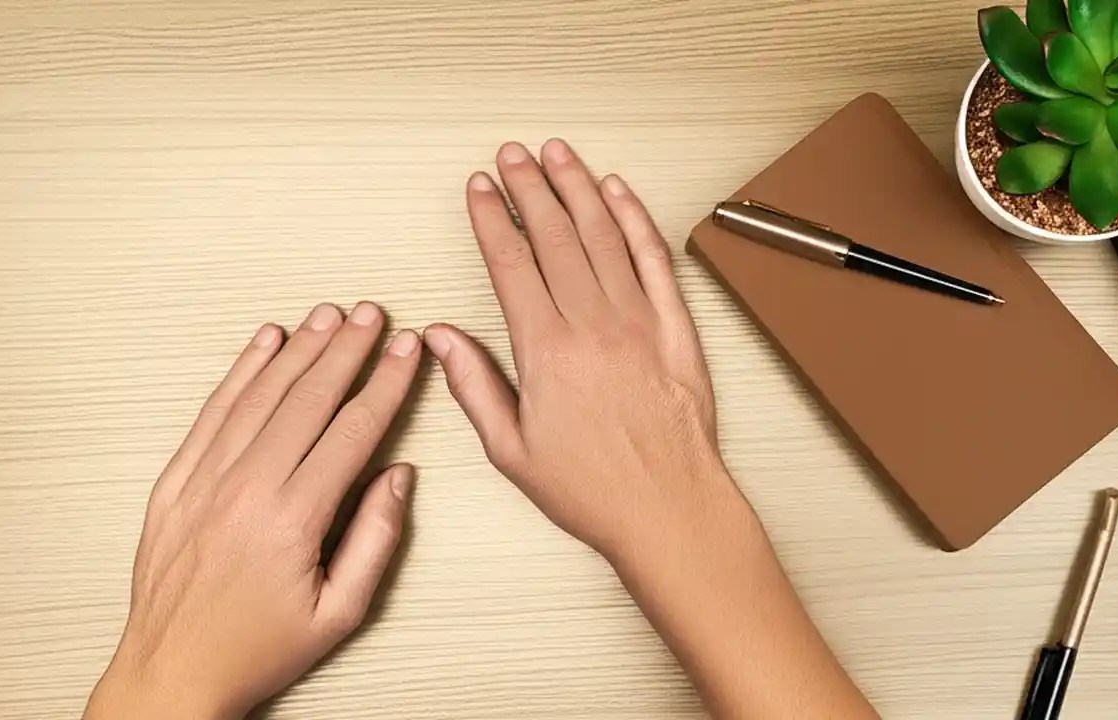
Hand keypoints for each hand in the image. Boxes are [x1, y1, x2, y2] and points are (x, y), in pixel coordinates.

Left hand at [85, 302, 421, 719]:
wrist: (172, 673)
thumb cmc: (258, 649)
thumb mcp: (340, 613)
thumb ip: (376, 540)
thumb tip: (399, 476)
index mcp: (293, 520)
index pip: (352, 430)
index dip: (386, 384)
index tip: (408, 350)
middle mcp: (246, 489)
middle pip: (307, 399)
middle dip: (347, 350)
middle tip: (374, 314)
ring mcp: (204, 481)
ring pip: (260, 396)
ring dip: (299, 350)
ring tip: (330, 315)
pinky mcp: (174, 483)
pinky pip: (213, 413)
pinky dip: (241, 372)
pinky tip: (265, 342)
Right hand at [424, 138, 729, 557]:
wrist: (669, 508)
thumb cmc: (590, 489)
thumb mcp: (512, 450)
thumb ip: (474, 386)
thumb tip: (441, 337)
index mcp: (545, 351)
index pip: (511, 263)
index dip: (490, 219)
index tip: (478, 187)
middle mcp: (592, 324)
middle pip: (554, 236)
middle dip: (528, 188)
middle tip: (511, 154)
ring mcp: (638, 320)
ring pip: (603, 236)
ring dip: (577, 188)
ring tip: (557, 154)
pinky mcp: (676, 327)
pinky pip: (654, 259)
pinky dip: (635, 219)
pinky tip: (618, 192)